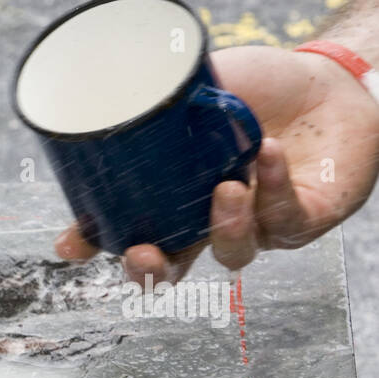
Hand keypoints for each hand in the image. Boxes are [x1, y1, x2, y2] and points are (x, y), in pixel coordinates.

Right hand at [55, 44, 378, 283]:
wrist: (330, 82)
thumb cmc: (261, 87)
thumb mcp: (201, 84)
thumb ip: (166, 100)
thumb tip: (120, 94)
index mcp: (172, 196)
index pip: (123, 230)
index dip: (92, 243)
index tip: (69, 244)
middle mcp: (207, 220)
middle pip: (171, 267)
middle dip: (150, 272)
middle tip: (141, 254)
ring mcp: (253, 225)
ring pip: (232, 254)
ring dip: (225, 229)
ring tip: (228, 187)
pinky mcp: (301, 221)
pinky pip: (283, 221)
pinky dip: (273, 191)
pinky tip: (268, 155)